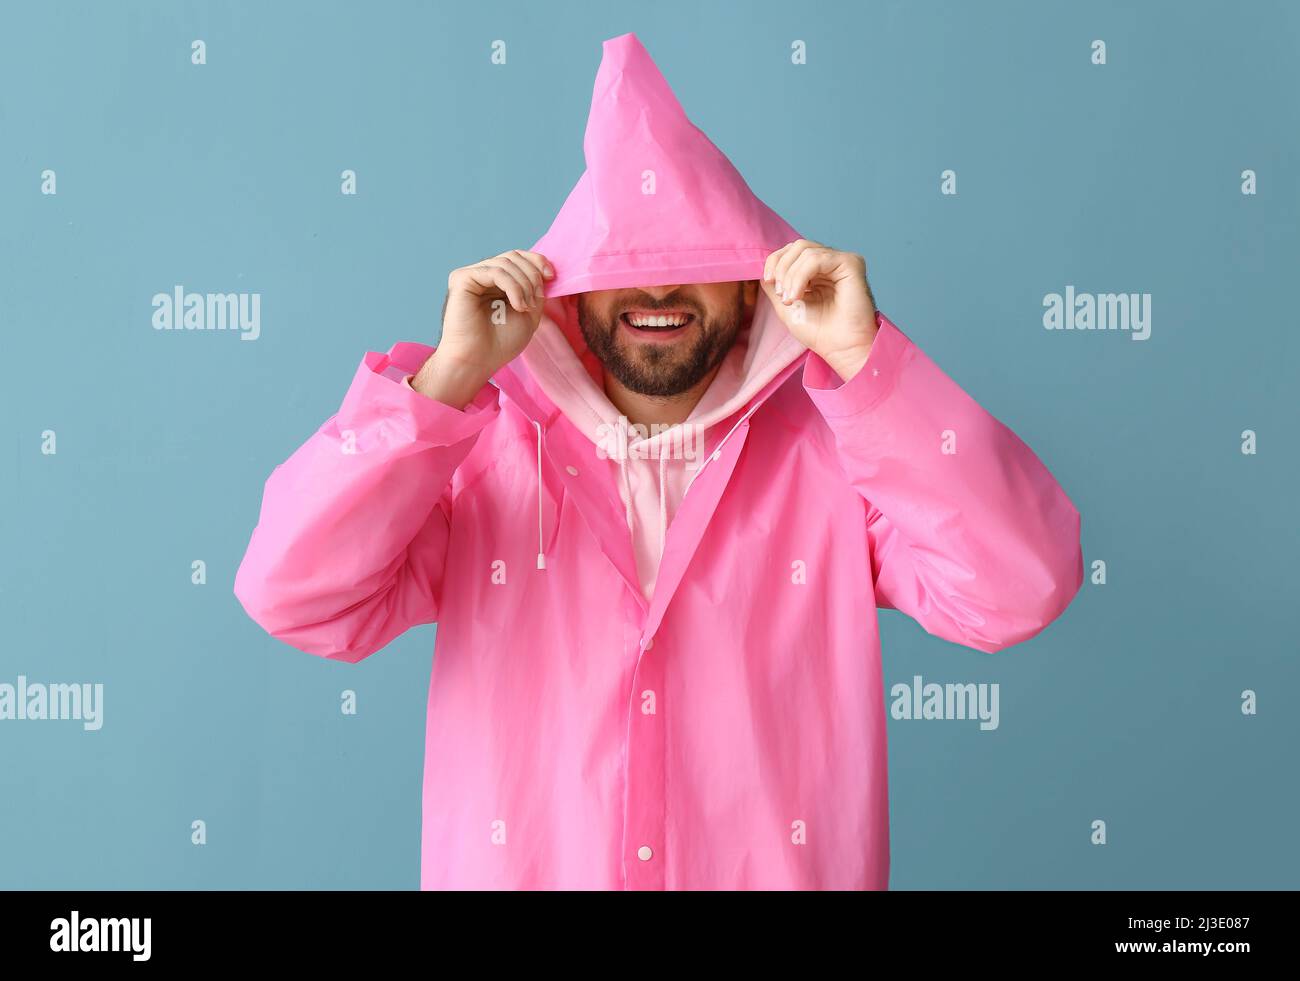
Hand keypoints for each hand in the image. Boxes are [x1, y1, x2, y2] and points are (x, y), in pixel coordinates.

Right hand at [413, 250, 553, 406]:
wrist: (478, 361)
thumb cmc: (501, 343)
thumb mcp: (529, 313)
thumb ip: (536, 290)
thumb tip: (544, 270)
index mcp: (497, 282)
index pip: (518, 258)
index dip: (537, 261)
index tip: (551, 276)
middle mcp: (483, 275)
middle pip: (514, 256)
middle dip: (532, 276)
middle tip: (536, 301)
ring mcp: (472, 275)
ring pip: (507, 262)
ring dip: (524, 284)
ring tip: (526, 307)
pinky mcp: (462, 279)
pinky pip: (495, 271)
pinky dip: (513, 287)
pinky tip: (518, 305)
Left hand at [761, 240, 878, 381]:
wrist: (840, 349)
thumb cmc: (819, 332)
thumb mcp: (786, 306)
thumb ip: (774, 286)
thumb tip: (763, 270)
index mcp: (817, 271)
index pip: (792, 251)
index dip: (775, 261)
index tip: (768, 281)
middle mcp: (830, 263)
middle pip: (797, 246)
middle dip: (781, 267)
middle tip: (780, 293)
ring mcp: (841, 262)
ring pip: (806, 251)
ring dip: (791, 275)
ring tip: (790, 299)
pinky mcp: (851, 263)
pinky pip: (818, 257)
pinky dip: (801, 275)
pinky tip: (799, 295)